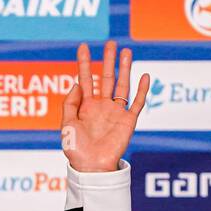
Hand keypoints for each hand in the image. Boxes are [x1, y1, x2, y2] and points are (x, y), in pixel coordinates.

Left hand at [61, 40, 148, 172]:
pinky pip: (137, 102)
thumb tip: (77, 83)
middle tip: (110, 43)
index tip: (83, 47)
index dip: (84, 63)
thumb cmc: (77, 150)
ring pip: (122, 85)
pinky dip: (141, 89)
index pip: (86, 79)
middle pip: (107, 78)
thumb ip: (70, 104)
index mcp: (85, 107)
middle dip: (108, 60)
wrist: (92, 168)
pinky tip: (144, 75)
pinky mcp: (128, 121)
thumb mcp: (66, 125)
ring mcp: (115, 112)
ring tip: (126, 51)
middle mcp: (101, 106)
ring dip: (125, 68)